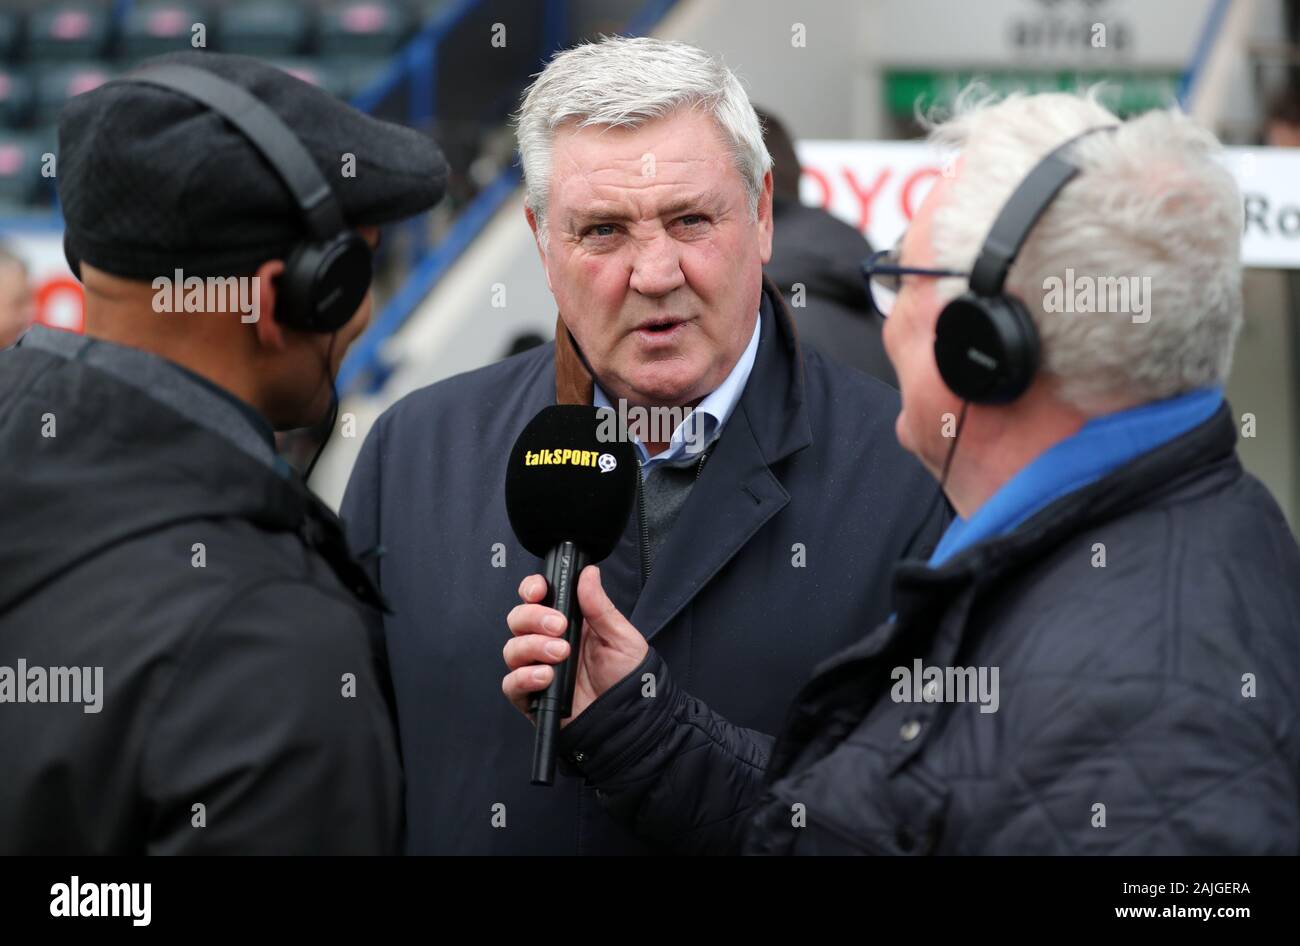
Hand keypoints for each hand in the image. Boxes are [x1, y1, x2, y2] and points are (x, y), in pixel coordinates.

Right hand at [502, 565, 647, 723]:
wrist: (628, 718)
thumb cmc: (627, 677)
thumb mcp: (620, 637)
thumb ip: (599, 606)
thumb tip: (588, 573)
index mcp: (567, 623)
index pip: (536, 598)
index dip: (532, 589)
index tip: (540, 590)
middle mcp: (546, 643)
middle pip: (518, 619)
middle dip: (533, 618)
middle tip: (559, 627)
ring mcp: (536, 669)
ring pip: (512, 649)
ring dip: (532, 646)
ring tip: (560, 654)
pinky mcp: (530, 697)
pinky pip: (510, 683)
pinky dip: (523, 677)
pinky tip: (546, 676)